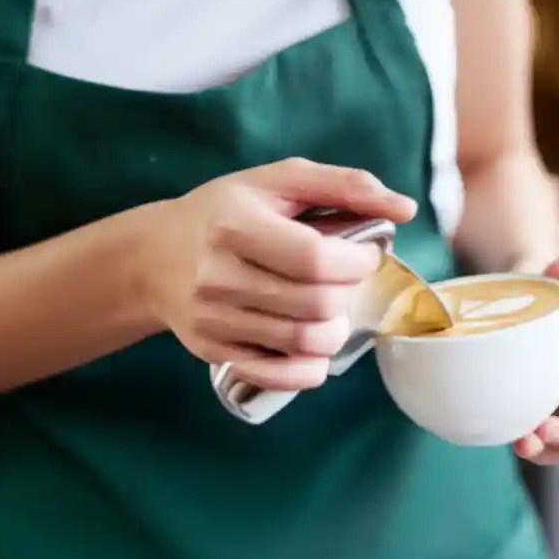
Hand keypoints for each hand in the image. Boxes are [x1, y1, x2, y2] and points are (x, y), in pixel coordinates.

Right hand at [135, 158, 415, 390]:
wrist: (153, 257)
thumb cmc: (225, 212)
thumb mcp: (278, 181)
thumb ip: (346, 186)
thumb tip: (405, 208)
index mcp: (235, 226)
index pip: (316, 260)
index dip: (357, 262)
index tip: (363, 255)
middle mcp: (218, 277)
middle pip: (316, 305)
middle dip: (349, 294)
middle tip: (345, 280)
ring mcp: (214, 320)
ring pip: (305, 343)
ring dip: (336, 328)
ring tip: (330, 307)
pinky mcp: (215, 352)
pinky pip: (282, 376)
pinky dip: (311, 366)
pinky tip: (312, 342)